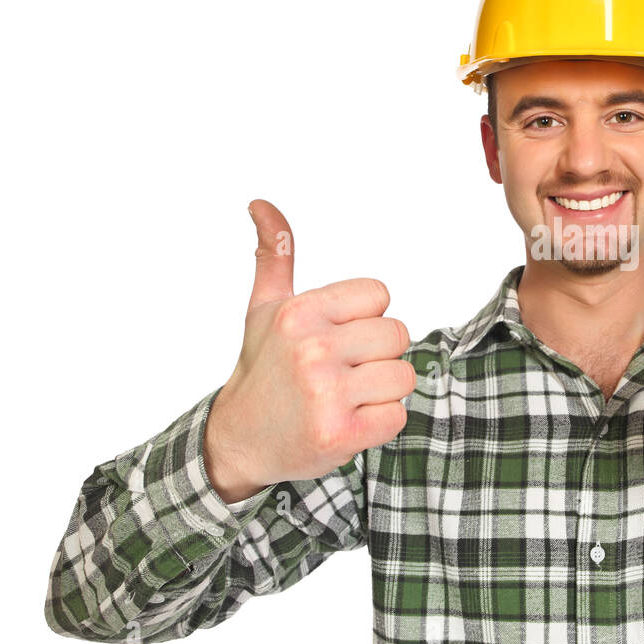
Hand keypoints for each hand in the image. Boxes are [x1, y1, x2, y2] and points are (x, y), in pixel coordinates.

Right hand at [203, 199, 415, 502]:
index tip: (336, 338)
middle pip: (398, 335)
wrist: (239, 440)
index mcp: (299, 313)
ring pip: (404, 376)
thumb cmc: (262, 370)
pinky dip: (380, 423)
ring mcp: (326, 395)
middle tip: (341, 373)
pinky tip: (348, 421)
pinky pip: (398, 416)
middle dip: (377, 355)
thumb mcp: (263, 309)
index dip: (364, 318)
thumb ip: (275, 256)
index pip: (379, 295)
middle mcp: (312, 350)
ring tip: (345, 397)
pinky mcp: (341, 435)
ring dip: (382, 391)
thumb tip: (261, 203)